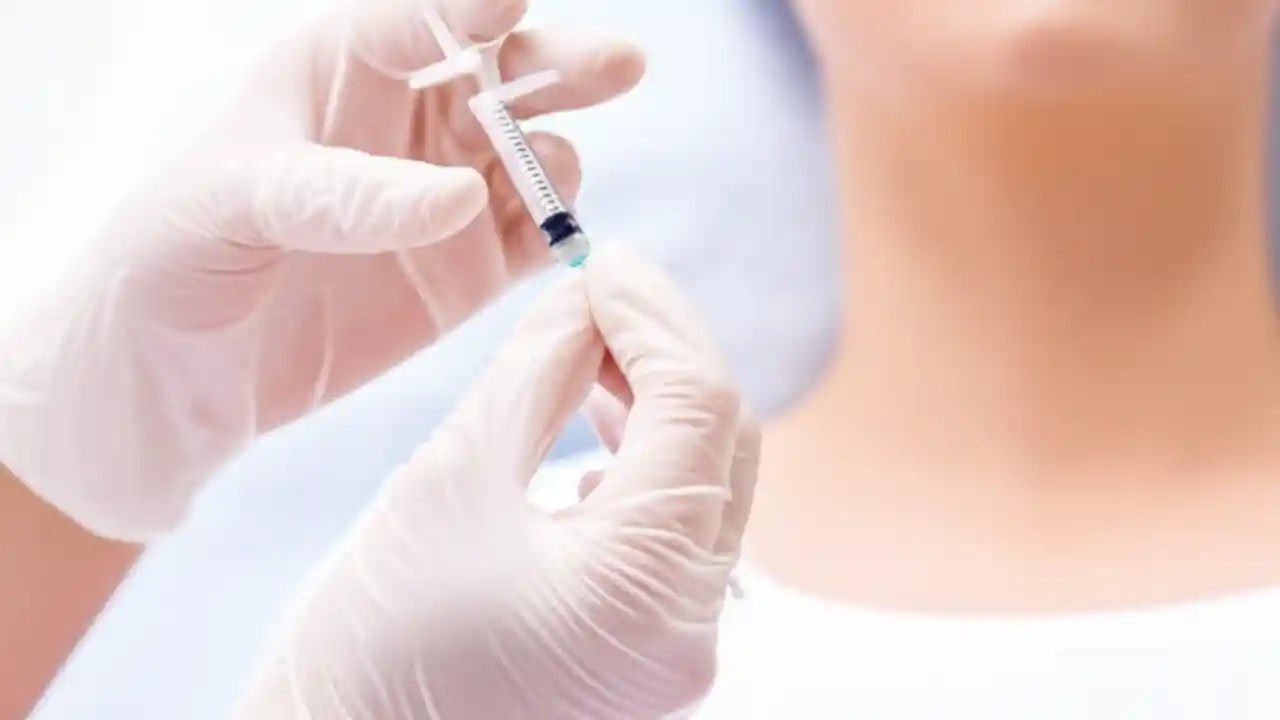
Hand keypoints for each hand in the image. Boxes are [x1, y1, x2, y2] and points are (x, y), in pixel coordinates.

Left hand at [0, 0, 644, 539]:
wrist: (167, 388)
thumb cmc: (166, 266)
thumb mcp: (228, 208)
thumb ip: (341, 193)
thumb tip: (459, 194)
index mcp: (331, 73)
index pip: (415, 20)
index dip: (471, 5)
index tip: (514, 2)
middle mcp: (400, 126)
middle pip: (501, 76)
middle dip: (560, 64)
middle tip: (621, 63)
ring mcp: (441, 201)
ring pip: (533, 154)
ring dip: (558, 159)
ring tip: (551, 182)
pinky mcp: (465, 273)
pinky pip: (535, 239)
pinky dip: (562, 233)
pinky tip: (566, 235)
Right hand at [232, 245, 759, 719]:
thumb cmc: (371, 641)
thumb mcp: (452, 479)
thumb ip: (536, 372)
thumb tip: (587, 294)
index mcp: (645, 589)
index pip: (700, 407)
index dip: (655, 318)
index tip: (603, 265)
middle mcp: (689, 630)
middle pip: (721, 442)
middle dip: (665, 352)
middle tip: (600, 293)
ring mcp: (677, 648)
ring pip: (707, 482)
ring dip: (658, 403)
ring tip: (590, 348)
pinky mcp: (652, 651)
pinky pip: (680, 533)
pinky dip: (646, 466)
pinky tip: (594, 431)